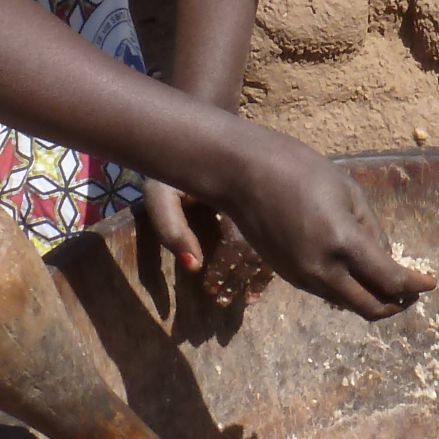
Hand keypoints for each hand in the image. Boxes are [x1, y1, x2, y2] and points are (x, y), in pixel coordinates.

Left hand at [140, 182, 276, 309]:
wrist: (190, 137)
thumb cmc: (172, 169)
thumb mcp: (161, 192)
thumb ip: (170, 227)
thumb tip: (193, 266)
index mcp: (232, 198)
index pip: (235, 245)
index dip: (223, 271)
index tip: (210, 290)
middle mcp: (254, 201)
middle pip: (255, 249)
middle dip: (240, 279)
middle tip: (225, 301)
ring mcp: (263, 200)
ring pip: (269, 245)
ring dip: (258, 275)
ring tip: (247, 298)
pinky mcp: (267, 201)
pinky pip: (277, 235)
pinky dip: (269, 261)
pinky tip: (263, 279)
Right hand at [204, 131, 436, 319]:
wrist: (242, 175)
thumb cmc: (299, 170)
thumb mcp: (349, 192)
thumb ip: (373, 231)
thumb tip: (388, 261)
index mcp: (343, 244)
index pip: (391, 281)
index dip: (416, 285)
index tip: (432, 282)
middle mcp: (322, 270)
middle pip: (371, 307)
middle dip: (398, 304)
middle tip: (413, 291)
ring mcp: (302, 278)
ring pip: (348, 305)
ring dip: (373, 300)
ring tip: (390, 284)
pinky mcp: (289, 277)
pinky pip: (328, 293)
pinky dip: (349, 292)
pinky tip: (357, 274)